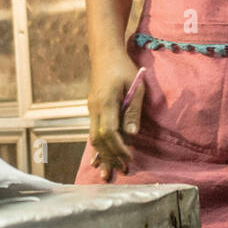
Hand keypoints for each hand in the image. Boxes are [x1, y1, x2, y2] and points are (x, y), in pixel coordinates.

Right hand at [85, 52, 145, 181]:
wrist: (105, 54)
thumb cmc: (123, 67)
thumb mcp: (136, 85)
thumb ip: (133, 110)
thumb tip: (132, 134)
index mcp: (106, 102)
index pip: (109, 131)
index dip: (118, 148)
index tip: (128, 159)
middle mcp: (94, 108)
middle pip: (98, 139)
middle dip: (109, 157)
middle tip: (120, 171)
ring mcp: (91, 109)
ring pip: (93, 137)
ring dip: (101, 155)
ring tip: (105, 173)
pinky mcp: (93, 110)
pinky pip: (93, 131)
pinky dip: (98, 146)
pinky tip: (98, 159)